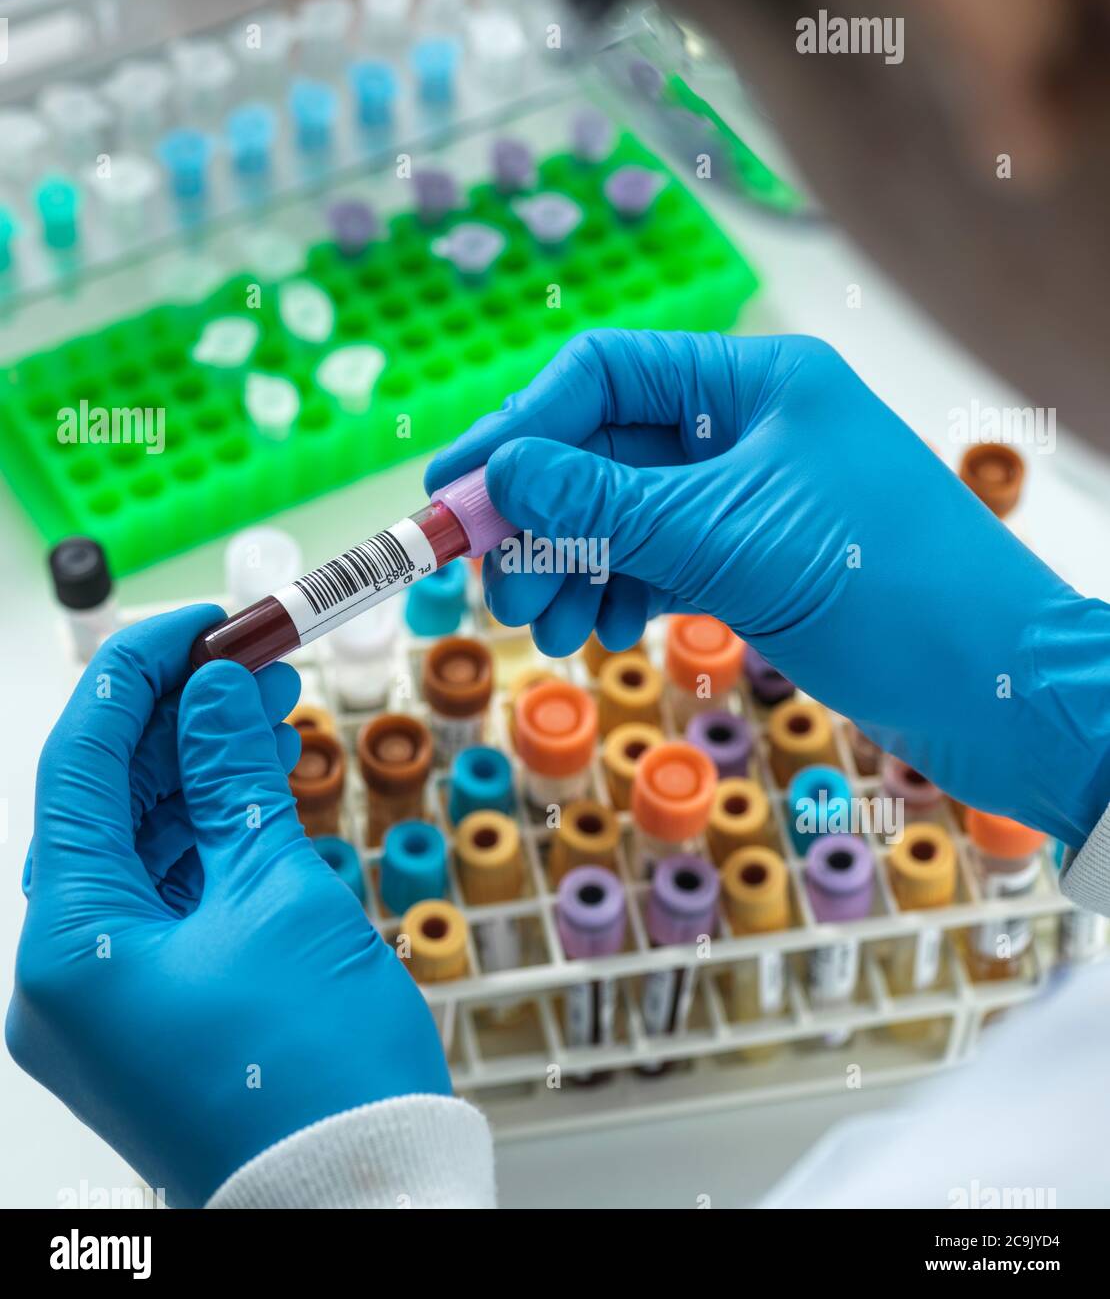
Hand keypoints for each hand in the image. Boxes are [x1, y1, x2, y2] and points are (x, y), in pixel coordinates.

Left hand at [6, 606, 448, 1206]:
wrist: (353, 1197)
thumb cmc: (316, 1075)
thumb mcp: (280, 898)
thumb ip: (235, 780)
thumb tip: (216, 691)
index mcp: (71, 946)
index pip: (79, 767)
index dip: (136, 678)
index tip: (196, 624)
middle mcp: (66, 975)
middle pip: (107, 805)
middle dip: (179, 721)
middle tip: (248, 656)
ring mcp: (107, 997)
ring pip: (140, 848)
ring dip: (200, 774)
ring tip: (267, 704)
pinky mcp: (151, 1009)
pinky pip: (168, 897)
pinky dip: (211, 836)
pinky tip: (258, 784)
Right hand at [427, 330, 1109, 845]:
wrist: (1000, 694)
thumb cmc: (889, 590)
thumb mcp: (730, 541)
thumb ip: (608, 506)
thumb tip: (500, 474)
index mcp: (756, 381)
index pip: (604, 375)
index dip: (520, 429)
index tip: (454, 491)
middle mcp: (749, 425)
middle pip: (605, 450)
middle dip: (541, 517)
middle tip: (492, 582)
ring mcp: (751, 494)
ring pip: (625, 514)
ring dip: (571, 565)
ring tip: (541, 625)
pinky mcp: (756, 558)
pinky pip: (658, 560)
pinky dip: (617, 591)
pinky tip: (594, 630)